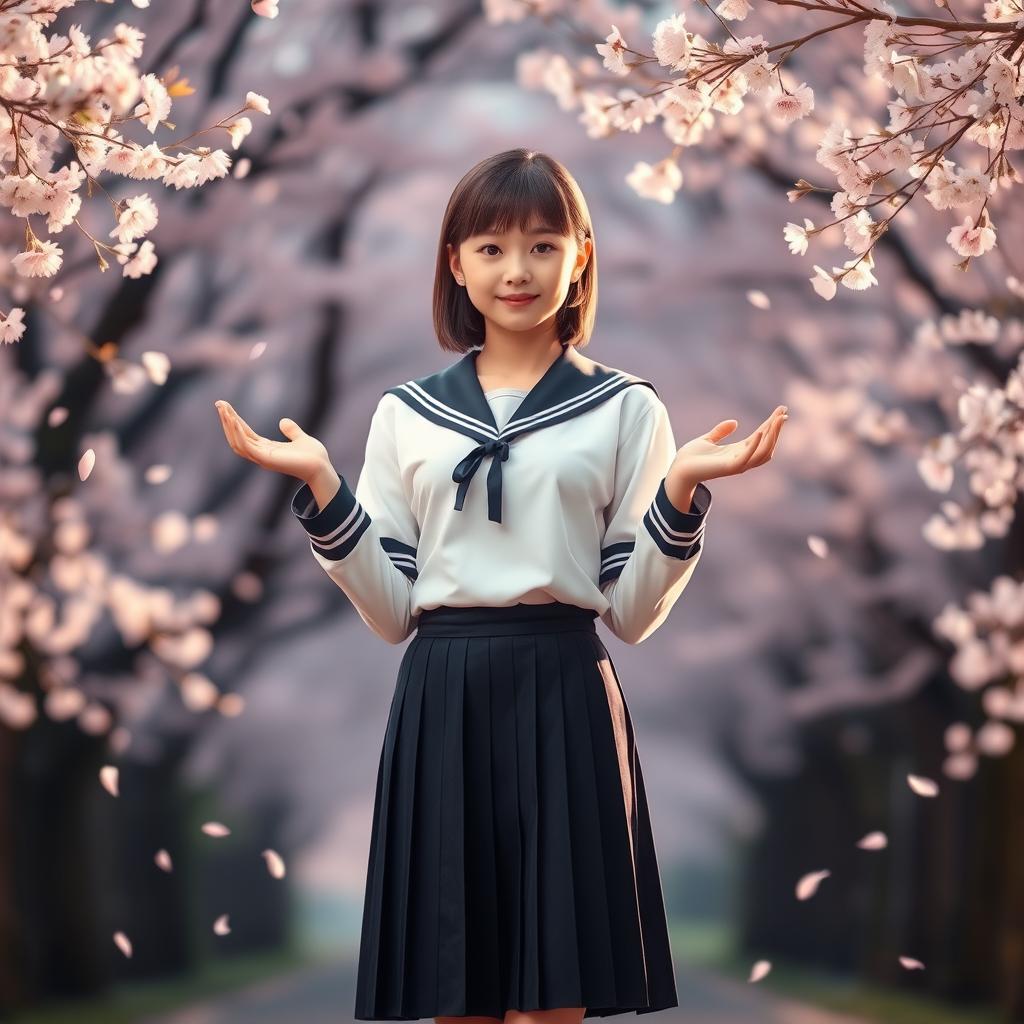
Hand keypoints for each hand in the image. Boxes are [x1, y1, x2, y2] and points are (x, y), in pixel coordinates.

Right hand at [214, 399, 330, 482]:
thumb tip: (283, 421)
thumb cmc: (314, 456)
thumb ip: (291, 430)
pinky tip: (234, 421)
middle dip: (226, 420)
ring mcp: (262, 458)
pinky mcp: (266, 460)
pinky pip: (246, 446)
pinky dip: (238, 434)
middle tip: (218, 403)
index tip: (225, 406)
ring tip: (223, 409)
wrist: (322, 467)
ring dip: (229, 426)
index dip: (234, 420)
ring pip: (237, 442)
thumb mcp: (300, 438)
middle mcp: (261, 454)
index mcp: (267, 449)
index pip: (245, 433)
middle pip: (237, 437)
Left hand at [674, 405, 787, 483]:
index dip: (772, 424)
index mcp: (738, 451)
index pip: (761, 437)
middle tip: (784, 414)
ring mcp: (737, 464)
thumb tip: (734, 422)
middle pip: (767, 445)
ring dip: (772, 437)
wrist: (678, 469)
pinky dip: (755, 446)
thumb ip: (721, 431)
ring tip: (778, 421)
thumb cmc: (691, 457)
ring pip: (763, 452)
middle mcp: (741, 459)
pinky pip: (747, 457)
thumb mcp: (708, 439)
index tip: (781, 410)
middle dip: (776, 430)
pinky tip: (759, 432)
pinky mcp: (728, 468)